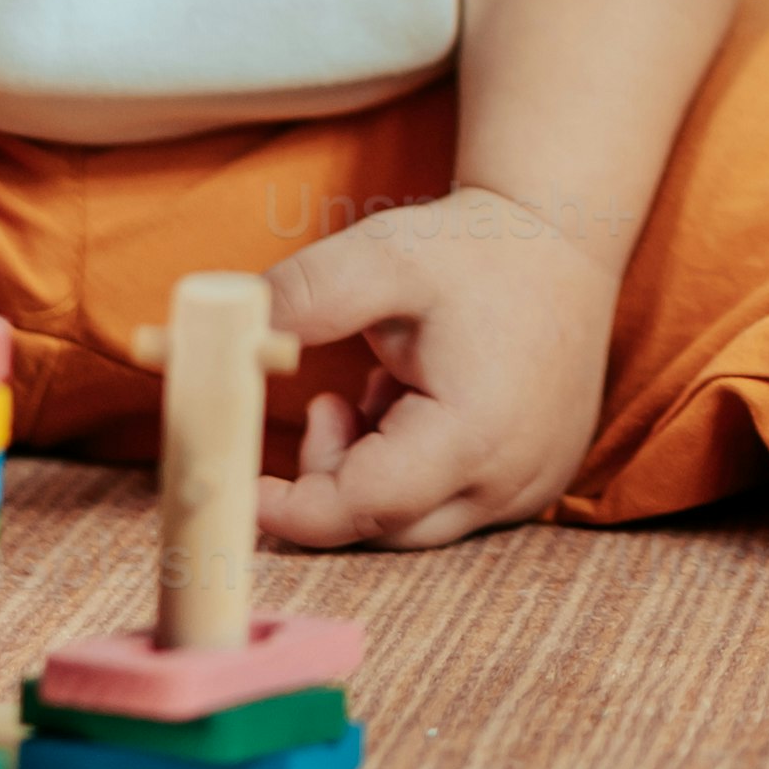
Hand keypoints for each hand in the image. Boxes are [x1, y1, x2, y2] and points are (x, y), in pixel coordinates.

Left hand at [257, 183, 621, 550]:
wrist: (566, 240)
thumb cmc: (475, 247)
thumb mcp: (381, 254)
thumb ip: (300, 298)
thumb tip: (202, 340)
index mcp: (475, 432)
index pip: (365, 508)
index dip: (295, 508)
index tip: (247, 486)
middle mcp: (512, 478)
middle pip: (384, 528)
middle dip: (331, 480)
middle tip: (330, 404)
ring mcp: (530, 488)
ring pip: (414, 524)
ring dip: (372, 474)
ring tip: (385, 390)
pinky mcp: (534, 484)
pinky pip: (448, 508)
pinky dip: (411, 472)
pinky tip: (418, 406)